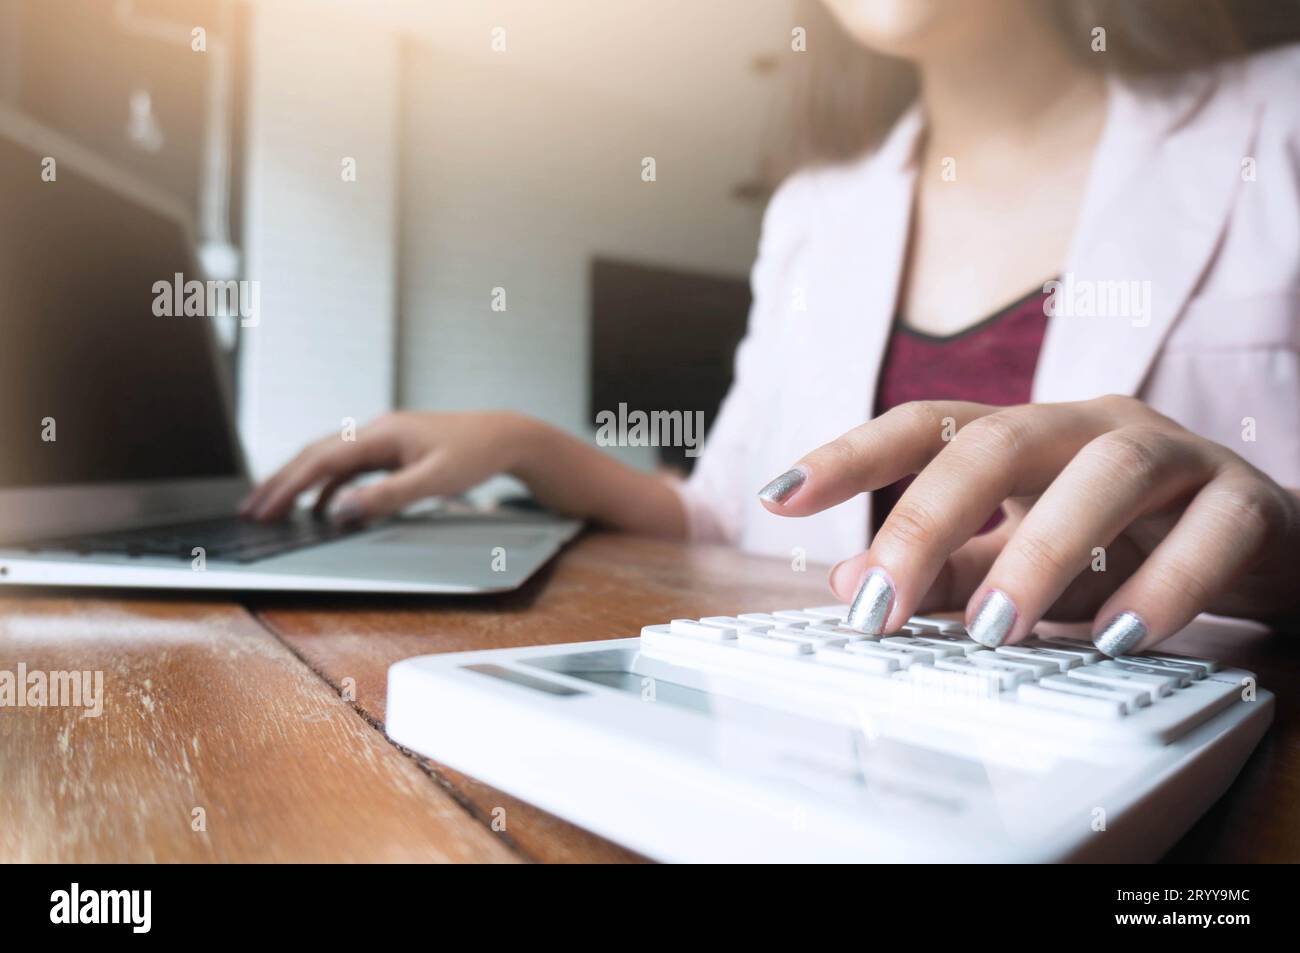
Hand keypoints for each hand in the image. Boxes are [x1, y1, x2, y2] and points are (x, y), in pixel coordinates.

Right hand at [240, 411, 536, 522]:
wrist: (505, 436)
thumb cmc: (475, 454)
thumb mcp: (433, 481)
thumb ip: (387, 496)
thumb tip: (339, 510)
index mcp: (381, 434)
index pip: (321, 460)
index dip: (288, 485)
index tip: (264, 509)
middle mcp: (375, 432)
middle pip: (315, 456)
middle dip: (280, 483)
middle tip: (251, 510)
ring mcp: (383, 441)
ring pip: (329, 461)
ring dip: (300, 484)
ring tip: (273, 509)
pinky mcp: (393, 452)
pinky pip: (351, 469)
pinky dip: (330, 487)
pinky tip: (322, 509)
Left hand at [758, 396, 1299, 655]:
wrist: (1267, 552)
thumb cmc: (1131, 548)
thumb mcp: (1025, 563)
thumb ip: (947, 569)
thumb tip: (851, 578)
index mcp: (1029, 439)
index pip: (926, 425)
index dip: (851, 455)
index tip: (779, 497)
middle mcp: (1093, 428)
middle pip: (998, 439)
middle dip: (926, 520)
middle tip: (877, 608)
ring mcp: (1176, 455)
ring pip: (1107, 474)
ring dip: (1041, 553)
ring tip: (992, 630)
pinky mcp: (1250, 502)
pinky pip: (1211, 531)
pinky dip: (1163, 585)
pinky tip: (1118, 639)